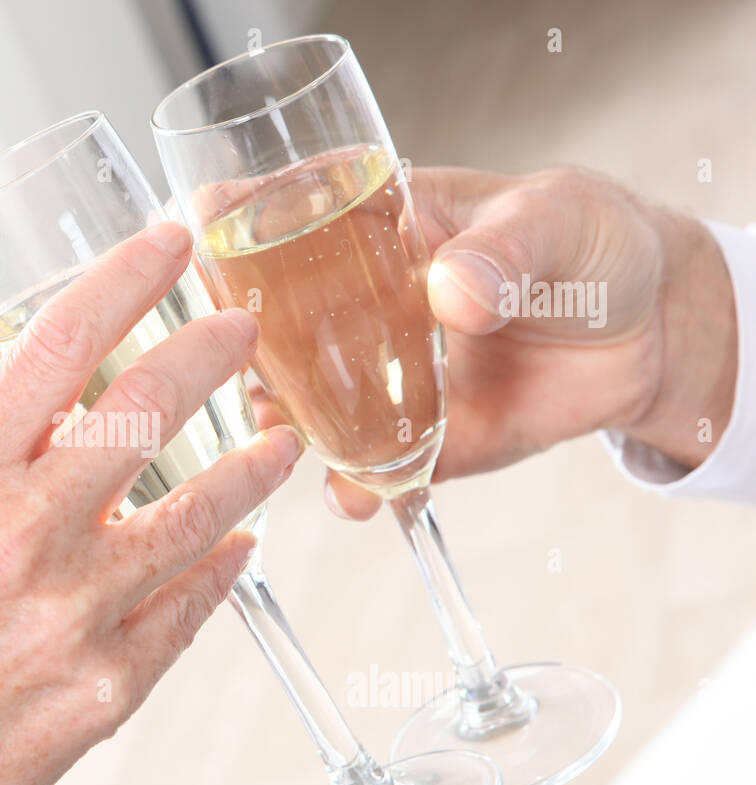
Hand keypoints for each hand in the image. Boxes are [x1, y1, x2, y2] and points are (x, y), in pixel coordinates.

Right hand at [0, 222, 302, 784]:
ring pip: (198, 514)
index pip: (55, 344)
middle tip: (244, 328)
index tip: (166, 244)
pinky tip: (239, 545)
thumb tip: (68, 412)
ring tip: (280, 444)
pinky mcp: (109, 686)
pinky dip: (223, 567)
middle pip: (146, 409)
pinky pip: (191, 607)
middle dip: (211, 351)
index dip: (123, 278)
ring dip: (252, 468)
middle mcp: (19, 537)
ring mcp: (72, 614)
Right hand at [252, 166, 738, 518]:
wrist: (654, 332)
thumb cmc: (592, 241)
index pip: (287, 226)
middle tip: (241, 372)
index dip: (232, 237)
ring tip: (284, 444)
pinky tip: (355, 500)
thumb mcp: (554, 219)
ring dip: (287, 429)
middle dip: (244, 356)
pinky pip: (379, 468)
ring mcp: (388, 378)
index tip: (196, 251)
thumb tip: (452, 291)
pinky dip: (360, 489)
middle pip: (276, 332)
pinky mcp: (426, 437)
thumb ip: (505, 250)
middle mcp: (363, 309)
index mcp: (379, 230)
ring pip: (311, 408)